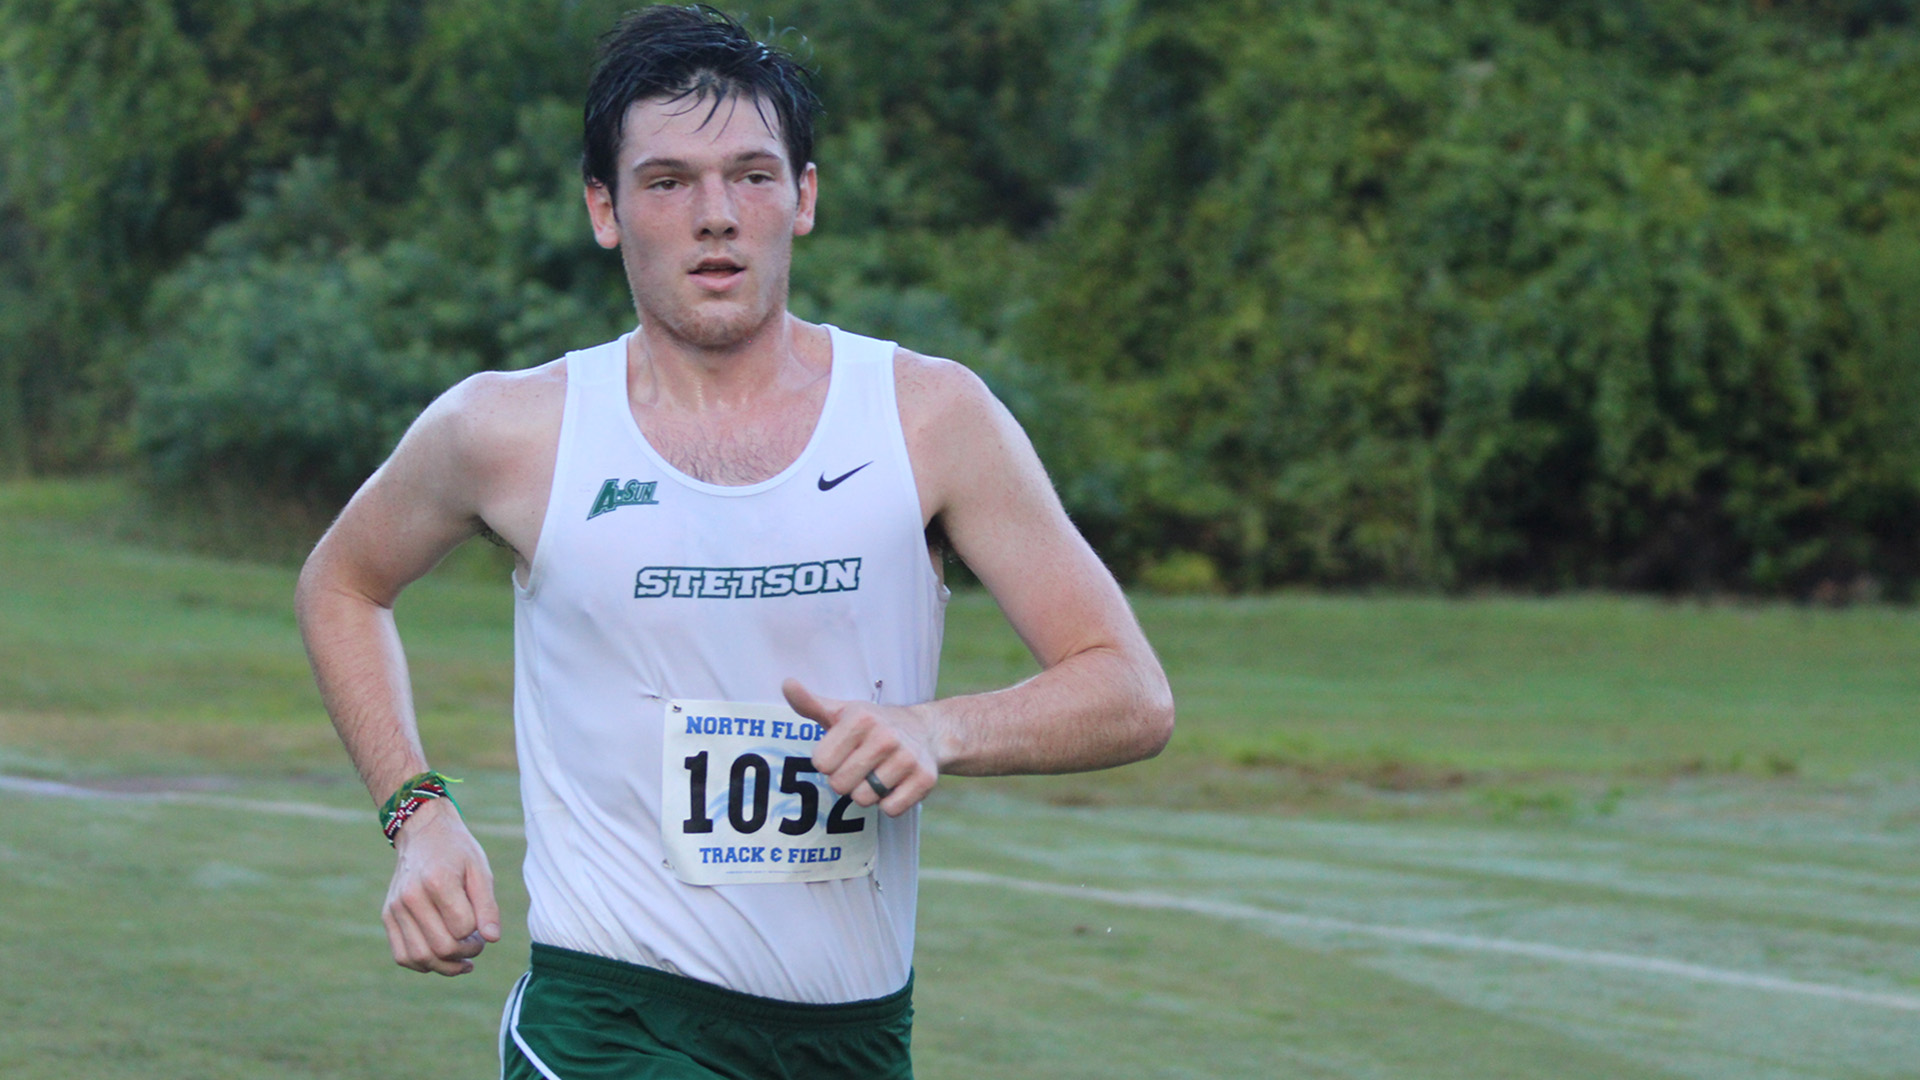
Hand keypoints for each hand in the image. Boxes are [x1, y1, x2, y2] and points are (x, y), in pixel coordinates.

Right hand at [381, 798, 501, 975]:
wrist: (423, 833)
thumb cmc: (457, 851)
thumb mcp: (480, 870)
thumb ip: (487, 905)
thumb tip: (493, 939)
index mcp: (437, 881)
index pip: (463, 928)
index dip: (479, 936)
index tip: (484, 929)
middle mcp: (411, 897)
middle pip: (440, 947)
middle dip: (464, 954)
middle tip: (476, 945)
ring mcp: (395, 908)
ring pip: (419, 957)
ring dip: (445, 967)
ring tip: (462, 961)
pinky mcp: (387, 915)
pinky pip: (402, 955)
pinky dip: (422, 964)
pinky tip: (440, 959)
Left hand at [782, 678, 939, 814]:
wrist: (926, 731)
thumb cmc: (872, 725)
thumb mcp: (841, 712)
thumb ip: (810, 703)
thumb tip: (787, 684)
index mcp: (861, 719)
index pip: (821, 764)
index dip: (829, 762)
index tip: (843, 751)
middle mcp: (886, 737)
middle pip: (840, 785)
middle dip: (845, 780)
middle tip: (860, 766)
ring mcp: (907, 758)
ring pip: (864, 799)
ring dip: (867, 793)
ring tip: (878, 773)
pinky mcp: (924, 779)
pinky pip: (890, 809)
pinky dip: (888, 803)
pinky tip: (895, 784)